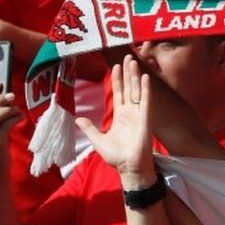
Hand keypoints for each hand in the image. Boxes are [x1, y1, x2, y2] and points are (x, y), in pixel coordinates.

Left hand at [76, 55, 154, 186]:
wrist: (129, 168)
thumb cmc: (117, 156)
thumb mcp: (98, 140)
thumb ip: (90, 128)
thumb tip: (77, 119)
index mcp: (121, 116)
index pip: (119, 93)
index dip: (118, 79)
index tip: (116, 66)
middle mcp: (131, 112)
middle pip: (129, 88)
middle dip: (128, 73)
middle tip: (127, 56)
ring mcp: (139, 115)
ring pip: (137, 91)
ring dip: (136, 76)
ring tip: (134, 62)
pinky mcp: (146, 120)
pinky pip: (146, 102)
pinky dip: (146, 90)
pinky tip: (145, 78)